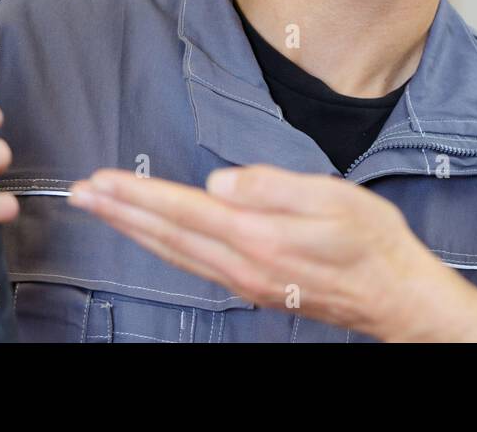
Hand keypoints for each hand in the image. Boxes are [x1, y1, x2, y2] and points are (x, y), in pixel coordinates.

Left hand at [70, 165, 476, 340]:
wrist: (396, 297)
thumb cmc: (373, 244)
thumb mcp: (334, 198)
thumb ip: (274, 187)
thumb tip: (221, 180)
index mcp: (259, 237)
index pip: (184, 209)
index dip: (138, 194)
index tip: (102, 179)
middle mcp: (243, 264)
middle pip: (167, 234)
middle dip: (120, 212)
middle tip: (80, 193)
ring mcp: (245, 281)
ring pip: (174, 253)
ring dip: (134, 229)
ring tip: (104, 209)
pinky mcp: (253, 287)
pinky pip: (192, 265)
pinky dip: (162, 247)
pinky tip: (154, 237)